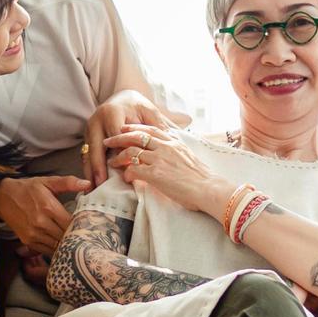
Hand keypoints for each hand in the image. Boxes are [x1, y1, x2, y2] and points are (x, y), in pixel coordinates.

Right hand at [0, 174, 89, 263]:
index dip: (81, 226)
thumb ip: (68, 182)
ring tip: (75, 241)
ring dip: (67, 245)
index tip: (88, 225)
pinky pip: (47, 250)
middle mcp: (41, 223)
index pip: (71, 224)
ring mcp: (34, 234)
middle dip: (76, 237)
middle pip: (66, 237)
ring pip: (57, 246)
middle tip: (84, 236)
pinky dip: (56, 249)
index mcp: (49, 207)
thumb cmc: (27, 189)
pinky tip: (61, 245)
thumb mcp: (48, 181)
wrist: (3, 197)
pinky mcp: (28, 241)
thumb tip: (88, 184)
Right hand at [84, 90, 186, 186]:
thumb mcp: (149, 111)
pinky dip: (90, 169)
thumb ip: (157, 125)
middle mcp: (97, 120)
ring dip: (91, 172)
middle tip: (101, 183)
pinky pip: (87, 155)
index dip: (121, 153)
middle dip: (98, 167)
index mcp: (113, 112)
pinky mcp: (88, 137)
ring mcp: (90, 129)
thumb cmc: (138, 106)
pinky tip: (93, 182)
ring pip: (88, 153)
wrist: (122, 98)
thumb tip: (171, 139)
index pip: (116, 136)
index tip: (127, 168)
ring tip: (94, 188)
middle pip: (97, 147)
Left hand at [104, 124, 227, 216]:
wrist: (208, 188)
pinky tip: (126, 178)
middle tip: (108, 141)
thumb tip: (169, 156)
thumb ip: (176, 153)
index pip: (150, 129)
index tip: (124, 128)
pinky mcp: (155, 174)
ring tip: (112, 162)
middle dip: (119, 137)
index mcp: (174, 142)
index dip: (135, 128)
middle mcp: (165, 147)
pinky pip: (134, 170)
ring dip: (119, 157)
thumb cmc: (202, 178)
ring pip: (131, 152)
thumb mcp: (188, 157)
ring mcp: (159, 159)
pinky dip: (127, 174)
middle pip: (136, 136)